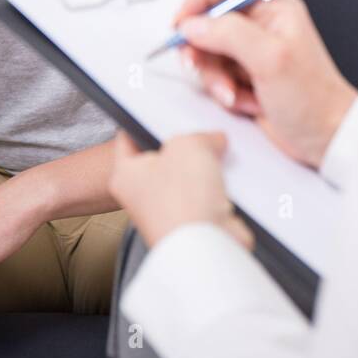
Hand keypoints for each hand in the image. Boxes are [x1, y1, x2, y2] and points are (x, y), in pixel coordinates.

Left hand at [108, 131, 254, 249]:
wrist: (207, 247)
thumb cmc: (183, 200)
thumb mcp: (188, 144)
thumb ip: (199, 134)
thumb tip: (213, 140)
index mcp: (125, 174)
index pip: (128, 137)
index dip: (145, 119)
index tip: (164, 109)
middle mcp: (143, 194)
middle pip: (164, 155)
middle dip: (186, 142)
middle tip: (202, 129)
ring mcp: (170, 209)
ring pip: (190, 174)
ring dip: (207, 164)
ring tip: (220, 151)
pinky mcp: (196, 221)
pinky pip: (209, 193)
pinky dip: (221, 185)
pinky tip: (232, 175)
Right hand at [174, 0, 357, 169]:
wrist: (326, 138)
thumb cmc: (313, 98)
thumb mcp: (271, 59)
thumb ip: (229, 35)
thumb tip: (193, 24)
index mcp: (273, 6)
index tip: (180, 22)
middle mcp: (261, 24)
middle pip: (209, 21)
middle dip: (201, 47)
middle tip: (195, 64)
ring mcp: (252, 51)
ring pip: (209, 52)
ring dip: (214, 77)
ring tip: (232, 94)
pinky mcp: (245, 76)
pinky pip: (216, 76)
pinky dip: (224, 91)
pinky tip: (246, 103)